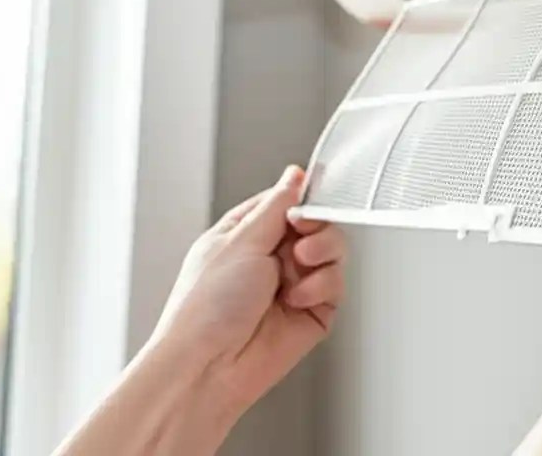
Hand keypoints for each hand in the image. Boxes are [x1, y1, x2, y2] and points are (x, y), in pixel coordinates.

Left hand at [150, 166, 346, 415]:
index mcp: (246, 234)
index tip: (305, 202)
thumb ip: (276, 206)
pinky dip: (321, 286)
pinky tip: (297, 299)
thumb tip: (294, 176)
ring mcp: (293, 284)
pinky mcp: (313, 311)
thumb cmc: (206, 307)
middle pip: (316, 224)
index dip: (301, 199)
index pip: (286, 202)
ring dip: (321, 254)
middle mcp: (270, 258)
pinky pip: (335, 283)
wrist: (210, 365)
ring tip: (299, 266)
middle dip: (315, 227)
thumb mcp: (240, 240)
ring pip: (332, 251)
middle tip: (302, 235)